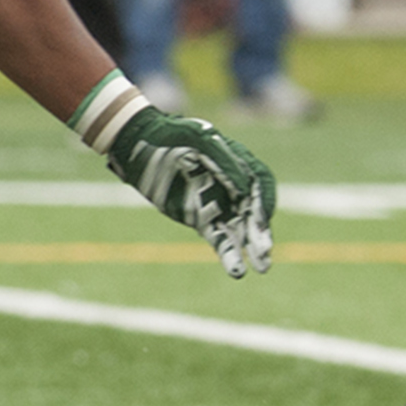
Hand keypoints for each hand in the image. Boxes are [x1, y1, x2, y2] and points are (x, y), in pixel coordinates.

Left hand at [107, 109, 275, 278]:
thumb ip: (223, 161)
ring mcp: (217, 203)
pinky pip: (219, 239)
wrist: (139, 144)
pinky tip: (237, 270)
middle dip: (261, 232)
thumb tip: (245, 189)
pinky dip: (229, 254)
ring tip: (261, 267)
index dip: (265, 201)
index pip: (261, 183)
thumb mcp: (198, 138)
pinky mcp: (200, 219)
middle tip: (266, 254)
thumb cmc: (171, 134)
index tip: (262, 218)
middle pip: (253, 211)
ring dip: (251, 248)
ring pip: (240, 229)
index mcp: (238, 162)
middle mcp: (233, 186)